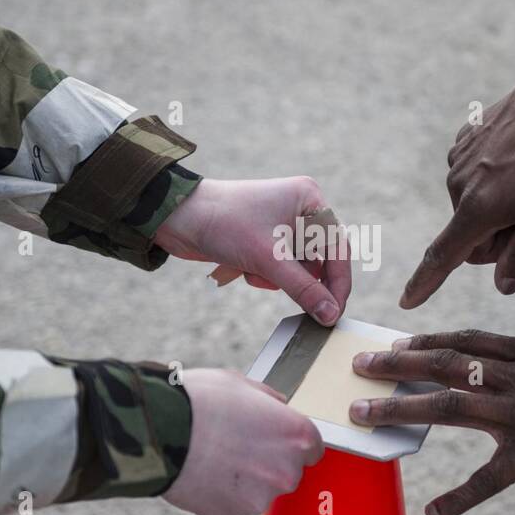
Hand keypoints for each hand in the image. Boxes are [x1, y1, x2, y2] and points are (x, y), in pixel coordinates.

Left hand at [156, 177, 351, 324]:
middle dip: (298, 280)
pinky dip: (264, 275)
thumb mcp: (268, 258)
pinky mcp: (265, 239)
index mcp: (310, 200)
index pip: (337, 248)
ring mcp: (282, 224)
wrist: (176, 218)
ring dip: (277, 279)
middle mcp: (300, 209)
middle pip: (318, 260)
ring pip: (297, 269)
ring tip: (253, 271)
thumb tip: (329, 315)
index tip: (334, 313)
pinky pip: (279, 268)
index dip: (337, 283)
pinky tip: (243, 269)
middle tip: (297, 304)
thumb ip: (303, 288)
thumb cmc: (224, 223)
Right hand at [164, 368, 324, 514]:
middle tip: (238, 443)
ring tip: (214, 455)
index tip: (273, 437)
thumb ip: (268, 400)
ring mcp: (259, 498)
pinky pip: (232, 502)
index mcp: (297, 436)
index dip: (290, 441)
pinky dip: (221, 491)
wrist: (159, 431)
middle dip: (269, 461)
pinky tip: (202, 470)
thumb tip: (277, 405)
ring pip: (259, 490)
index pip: (313, 448)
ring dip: (245, 479)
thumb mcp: (240, 384)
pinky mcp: (231, 514)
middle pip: (288, 472)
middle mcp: (286, 472)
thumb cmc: (202, 400)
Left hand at [348, 331, 514, 514]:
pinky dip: (459, 498)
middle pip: (441, 365)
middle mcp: (514, 377)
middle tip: (358, 365)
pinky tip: (434, 512)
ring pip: (447, 407)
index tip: (397, 342)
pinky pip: (489, 479)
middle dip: (396, 365)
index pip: (463, 340)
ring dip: (400, 408)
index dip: (425, 340)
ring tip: (363, 414)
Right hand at [401, 56, 514, 308]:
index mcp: (479, 208)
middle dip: (498, 236)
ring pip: (473, 204)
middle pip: (469, 234)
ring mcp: (460, 157)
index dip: (425, 283)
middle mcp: (459, 184)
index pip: (444, 256)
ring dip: (499, 204)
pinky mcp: (467, 136)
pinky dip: (495, 178)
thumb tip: (502, 285)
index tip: (406, 302)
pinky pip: (475, 174)